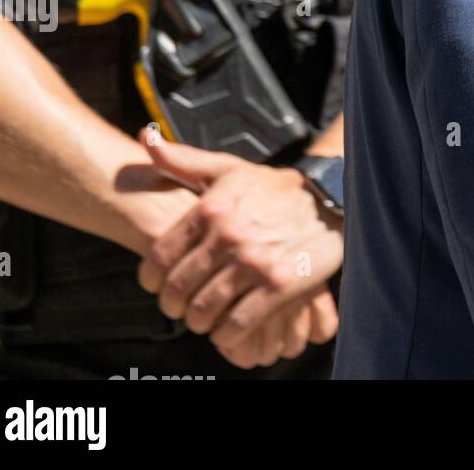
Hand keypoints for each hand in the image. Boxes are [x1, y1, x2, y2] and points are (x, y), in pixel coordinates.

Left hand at [135, 130, 342, 357]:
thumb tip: (145, 137)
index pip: (159, 259)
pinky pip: (238, 324)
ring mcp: (254, 262)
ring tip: (204, 318)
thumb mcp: (229, 168)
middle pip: (178, 289)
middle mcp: (229, 236)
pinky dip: (227, 335)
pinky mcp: (279, 285)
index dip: (151, 281)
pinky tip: (228, 330)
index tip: (158, 287)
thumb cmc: (272, 188)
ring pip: (204, 310)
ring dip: (199, 322)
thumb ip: (183, 159)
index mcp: (211, 209)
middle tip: (180, 308)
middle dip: (173, 305)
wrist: (328, 199)